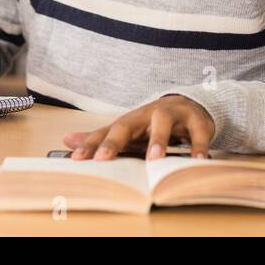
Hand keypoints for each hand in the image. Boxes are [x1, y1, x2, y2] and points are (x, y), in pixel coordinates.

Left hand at [62, 95, 214, 160]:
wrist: (191, 104)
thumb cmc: (153, 122)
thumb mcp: (129, 129)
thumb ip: (100, 137)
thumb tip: (66, 140)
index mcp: (130, 120)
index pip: (106, 132)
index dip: (91, 145)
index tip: (77, 159)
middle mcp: (148, 114)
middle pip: (127, 124)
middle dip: (114, 141)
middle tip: (103, 158)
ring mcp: (173, 114)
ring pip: (162, 122)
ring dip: (158, 140)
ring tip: (154, 159)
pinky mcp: (196, 120)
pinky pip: (197, 132)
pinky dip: (198, 145)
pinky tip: (198, 160)